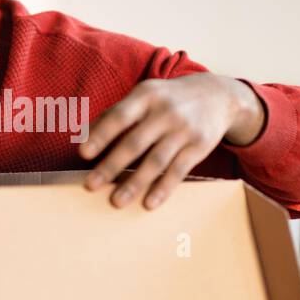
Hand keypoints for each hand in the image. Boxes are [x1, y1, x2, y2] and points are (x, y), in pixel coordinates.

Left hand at [78, 74, 264, 208]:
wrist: (217, 96)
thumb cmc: (168, 99)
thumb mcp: (144, 96)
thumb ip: (114, 114)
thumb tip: (81, 134)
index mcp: (146, 95)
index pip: (119, 116)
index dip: (101, 135)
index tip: (83, 154)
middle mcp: (166, 111)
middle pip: (135, 142)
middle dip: (111, 165)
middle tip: (90, 186)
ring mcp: (184, 130)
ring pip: (156, 160)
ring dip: (135, 183)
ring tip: (116, 202)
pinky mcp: (199, 146)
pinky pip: (179, 170)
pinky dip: (163, 188)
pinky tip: (149, 203)